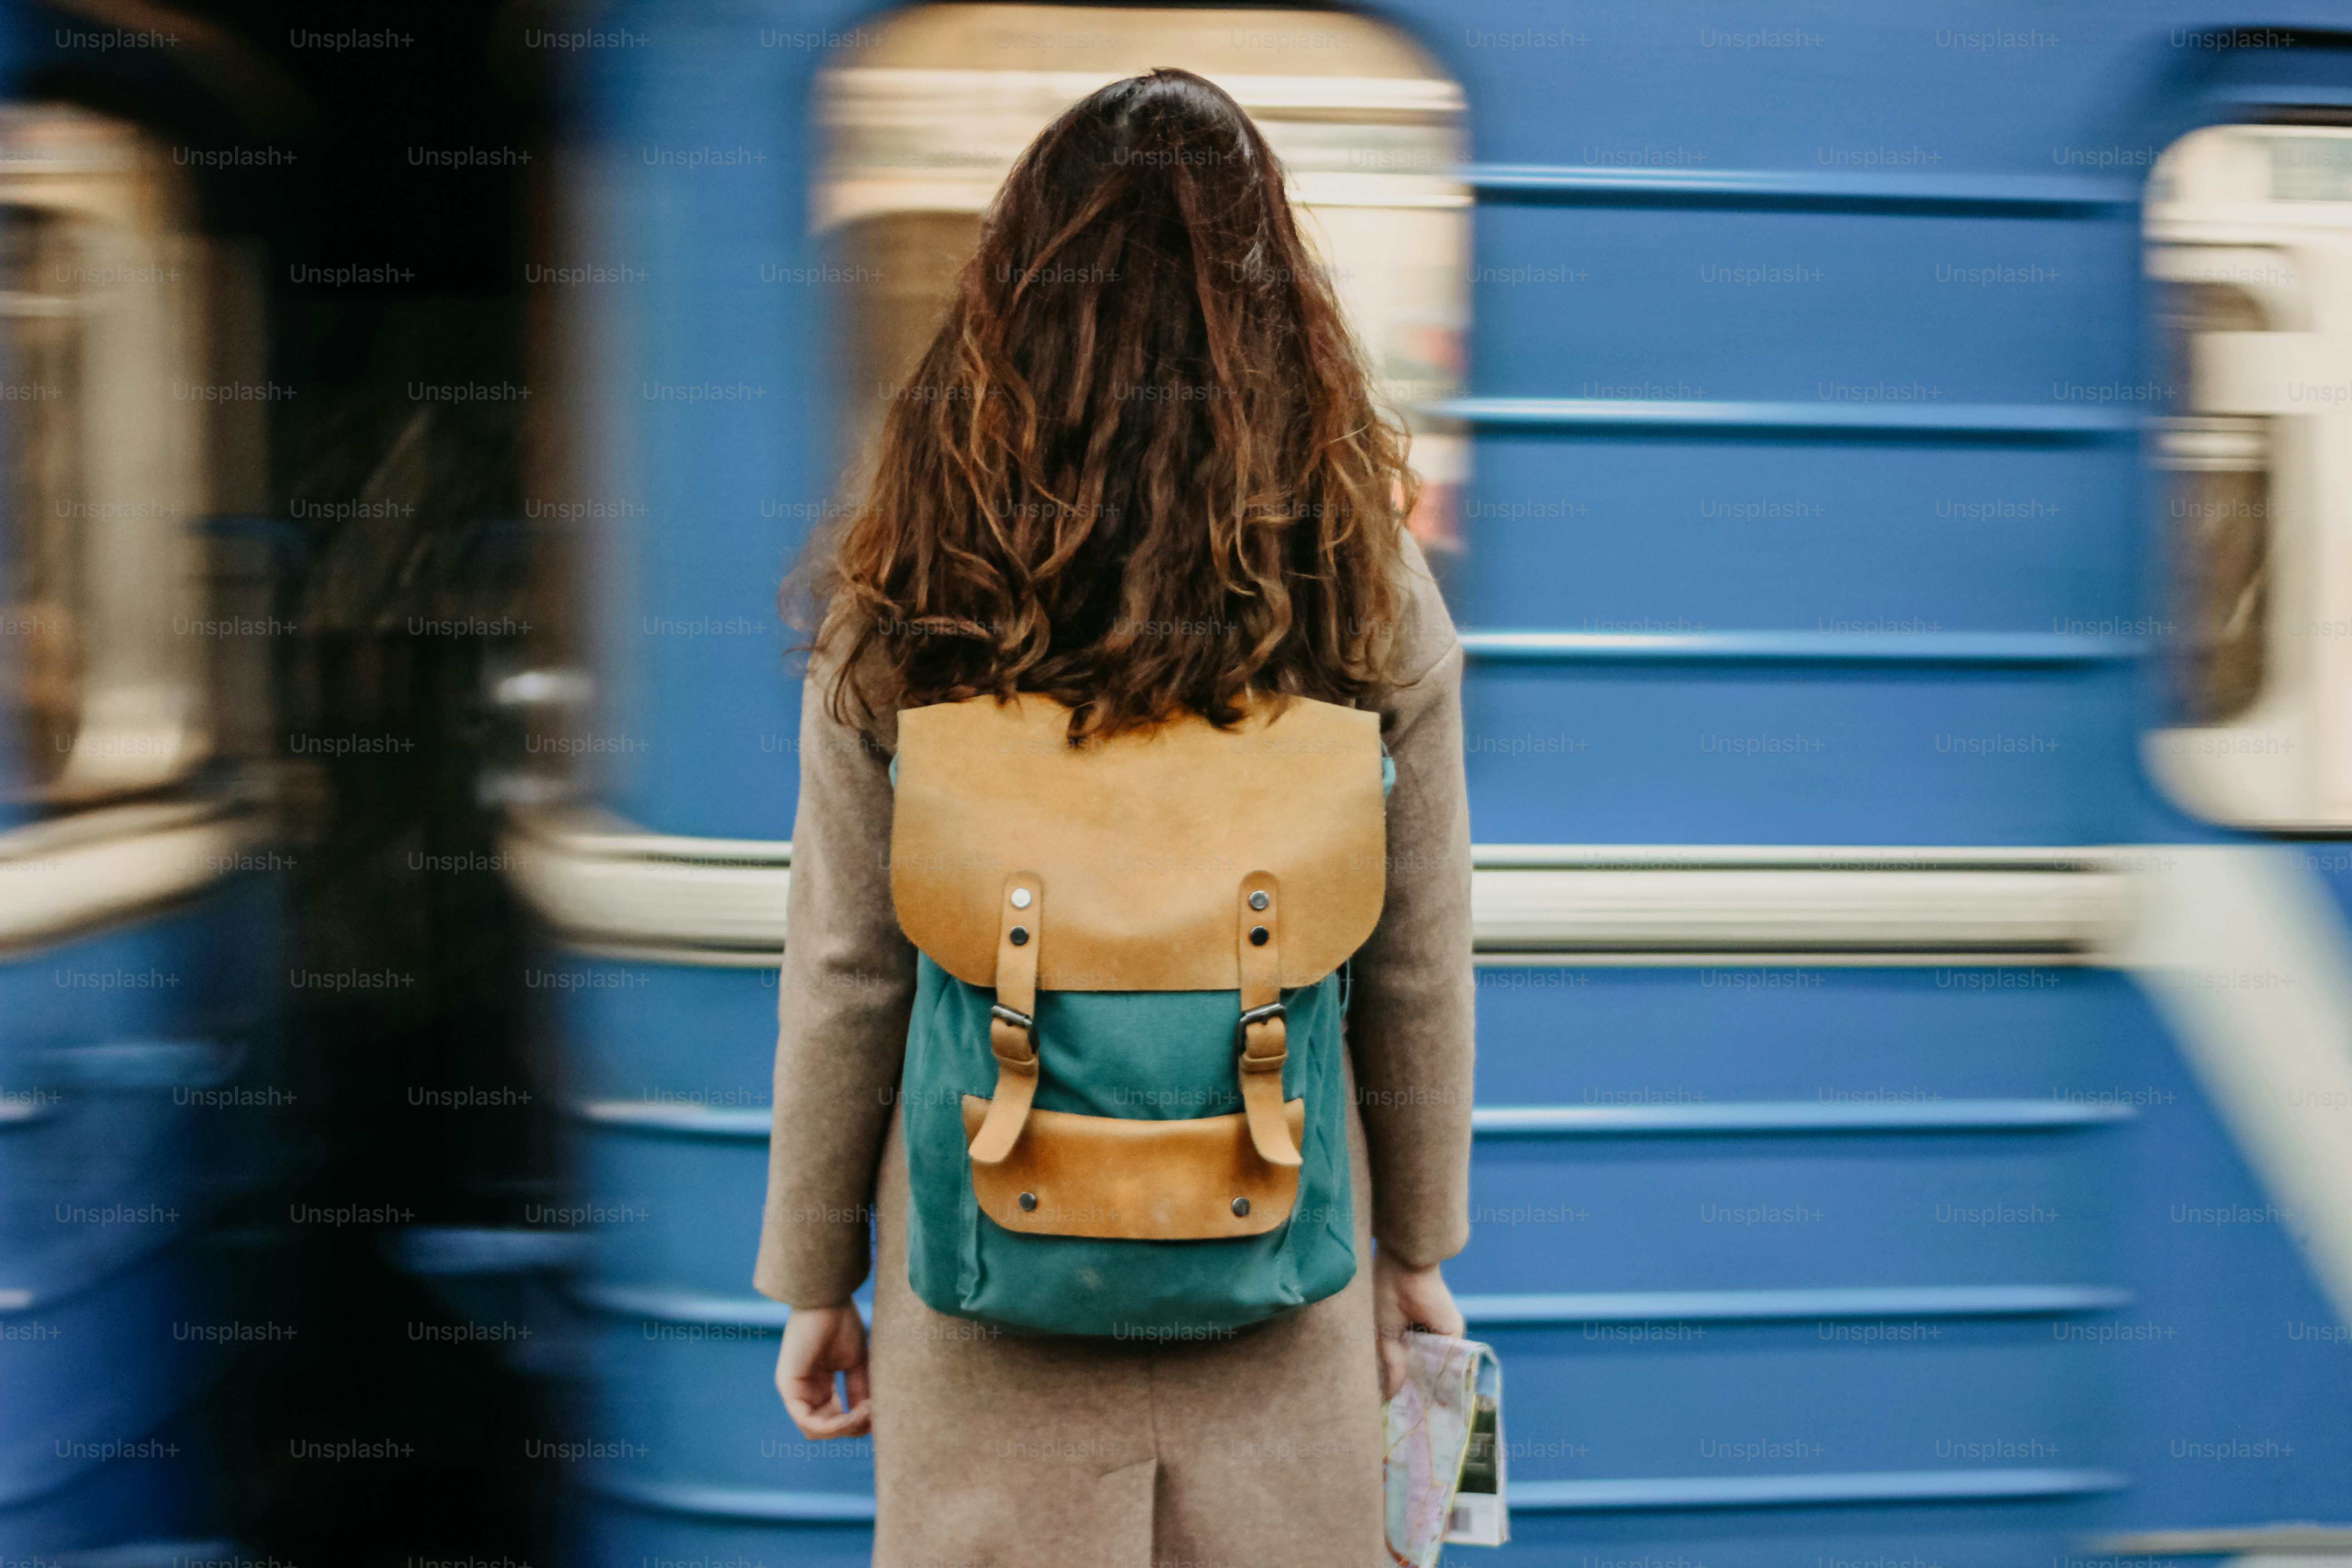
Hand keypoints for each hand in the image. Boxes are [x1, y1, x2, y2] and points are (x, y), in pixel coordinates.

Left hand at [775, 1302, 871, 1438]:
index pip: (834, 1419)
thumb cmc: (841, 1323)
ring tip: (866, 1413)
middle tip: (874, 1415)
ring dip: (844, 1428)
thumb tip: (870, 1421)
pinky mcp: (788, 1386)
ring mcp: (794, 1390)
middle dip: (852, 1428)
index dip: (856, 1423)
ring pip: (815, 1430)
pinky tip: (853, 1414)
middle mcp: (804, 1390)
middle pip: (825, 1429)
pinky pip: (807, 1420)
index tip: (879, 1414)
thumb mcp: (856, 1364)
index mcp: (819, 1385)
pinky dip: (832, 1425)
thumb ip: (859, 1392)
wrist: (827, 1299)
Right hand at [1373, 1248, 1464, 1400]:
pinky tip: (1436, 1396)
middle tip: (1410, 1415)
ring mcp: (1438, 1334)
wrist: (1407, 1268)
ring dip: (1429, 1382)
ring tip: (1421, 1411)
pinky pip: (1450, 1358)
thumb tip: (1389, 1394)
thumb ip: (1392, 1363)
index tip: (1396, 1406)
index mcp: (1401, 1331)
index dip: (1400, 1381)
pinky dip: (1444, 1373)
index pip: (1403, 1362)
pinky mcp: (1453, 1332)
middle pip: (1421, 1365)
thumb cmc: (1387, 1294)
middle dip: (1416, 1385)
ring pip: (1436, 1364)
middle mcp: (1420, 1333)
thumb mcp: (1384, 1333)